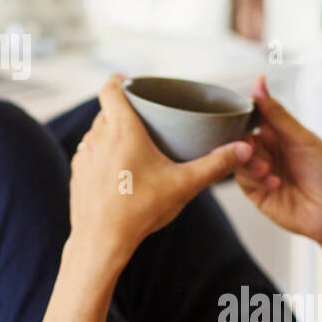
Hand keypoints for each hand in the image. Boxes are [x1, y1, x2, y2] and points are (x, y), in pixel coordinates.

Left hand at [67, 74, 250, 277]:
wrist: (101, 242)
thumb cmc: (139, 210)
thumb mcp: (184, 184)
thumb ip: (215, 165)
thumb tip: (244, 149)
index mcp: (121, 129)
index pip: (110, 88)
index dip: (119, 80)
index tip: (129, 79)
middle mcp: (97, 137)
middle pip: (107, 111)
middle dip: (124, 110)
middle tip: (145, 117)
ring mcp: (83, 157)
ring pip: (96, 133)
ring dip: (111, 133)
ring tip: (133, 143)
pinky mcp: (77, 175)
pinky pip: (89, 155)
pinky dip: (102, 155)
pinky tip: (118, 170)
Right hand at [234, 75, 321, 245]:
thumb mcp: (302, 138)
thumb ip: (275, 113)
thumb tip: (259, 82)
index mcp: (278, 134)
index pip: (251, 118)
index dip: (242, 115)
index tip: (235, 114)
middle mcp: (267, 152)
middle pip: (240, 139)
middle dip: (243, 143)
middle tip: (252, 147)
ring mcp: (260, 172)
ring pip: (237, 159)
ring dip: (249, 162)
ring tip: (266, 168)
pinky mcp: (257, 193)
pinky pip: (243, 180)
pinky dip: (255, 178)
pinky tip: (274, 182)